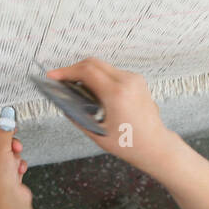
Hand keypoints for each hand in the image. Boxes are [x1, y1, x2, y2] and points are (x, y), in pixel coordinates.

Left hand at [0, 124, 29, 204]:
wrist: (9, 201)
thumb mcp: (2, 149)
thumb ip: (6, 130)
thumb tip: (6, 115)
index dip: (0, 132)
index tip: (10, 128)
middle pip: (1, 144)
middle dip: (11, 146)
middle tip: (15, 148)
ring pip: (10, 154)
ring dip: (15, 157)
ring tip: (14, 164)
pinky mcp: (8, 177)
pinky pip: (16, 164)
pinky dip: (19, 166)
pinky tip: (18, 171)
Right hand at [46, 57, 175, 173]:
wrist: (155, 145)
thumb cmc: (130, 143)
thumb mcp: (97, 133)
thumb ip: (77, 115)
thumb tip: (64, 102)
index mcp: (117, 94)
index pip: (86, 71)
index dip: (66, 71)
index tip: (53, 76)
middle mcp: (127, 82)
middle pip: (93, 63)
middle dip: (74, 69)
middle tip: (61, 80)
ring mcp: (134, 79)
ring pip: (102, 66)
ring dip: (86, 73)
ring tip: (76, 87)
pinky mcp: (137, 80)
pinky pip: (112, 72)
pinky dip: (99, 77)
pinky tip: (92, 90)